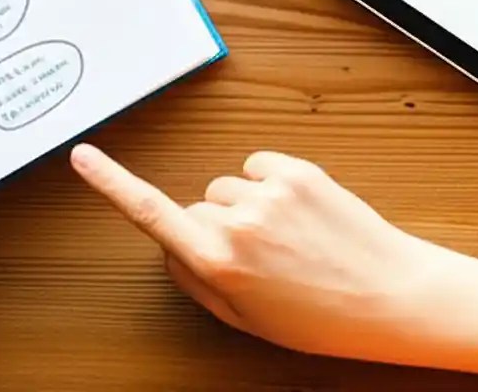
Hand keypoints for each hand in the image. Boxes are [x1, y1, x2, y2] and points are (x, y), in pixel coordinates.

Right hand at [70, 144, 452, 366]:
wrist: (394, 297)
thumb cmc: (323, 319)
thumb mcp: (246, 319)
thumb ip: (195, 281)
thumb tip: (170, 245)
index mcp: (219, 264)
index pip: (149, 214)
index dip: (110, 183)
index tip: (82, 157)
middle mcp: (238, 224)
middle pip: (195, 207)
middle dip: (213, 227)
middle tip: (260, 260)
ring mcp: (268, 193)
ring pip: (227, 188)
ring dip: (245, 206)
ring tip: (288, 240)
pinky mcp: (297, 171)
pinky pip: (258, 167)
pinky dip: (270, 185)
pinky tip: (300, 216)